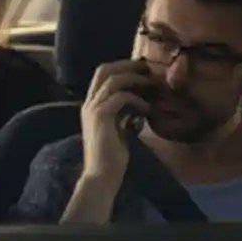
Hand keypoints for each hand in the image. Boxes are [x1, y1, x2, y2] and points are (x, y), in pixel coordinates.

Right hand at [79, 59, 152, 184]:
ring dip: (135, 78)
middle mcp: (89, 103)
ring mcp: (93, 109)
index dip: (122, 67)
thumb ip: (123, 113)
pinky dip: (136, 99)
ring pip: (113, 79)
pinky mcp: (101, 117)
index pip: (103, 74)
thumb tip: (138, 101)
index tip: (143, 69)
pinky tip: (147, 108)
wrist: (102, 175)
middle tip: (148, 68)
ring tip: (152, 84)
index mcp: (92, 105)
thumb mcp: (119, 128)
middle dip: (128, 65)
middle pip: (105, 69)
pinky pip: (120, 97)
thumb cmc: (112, 156)